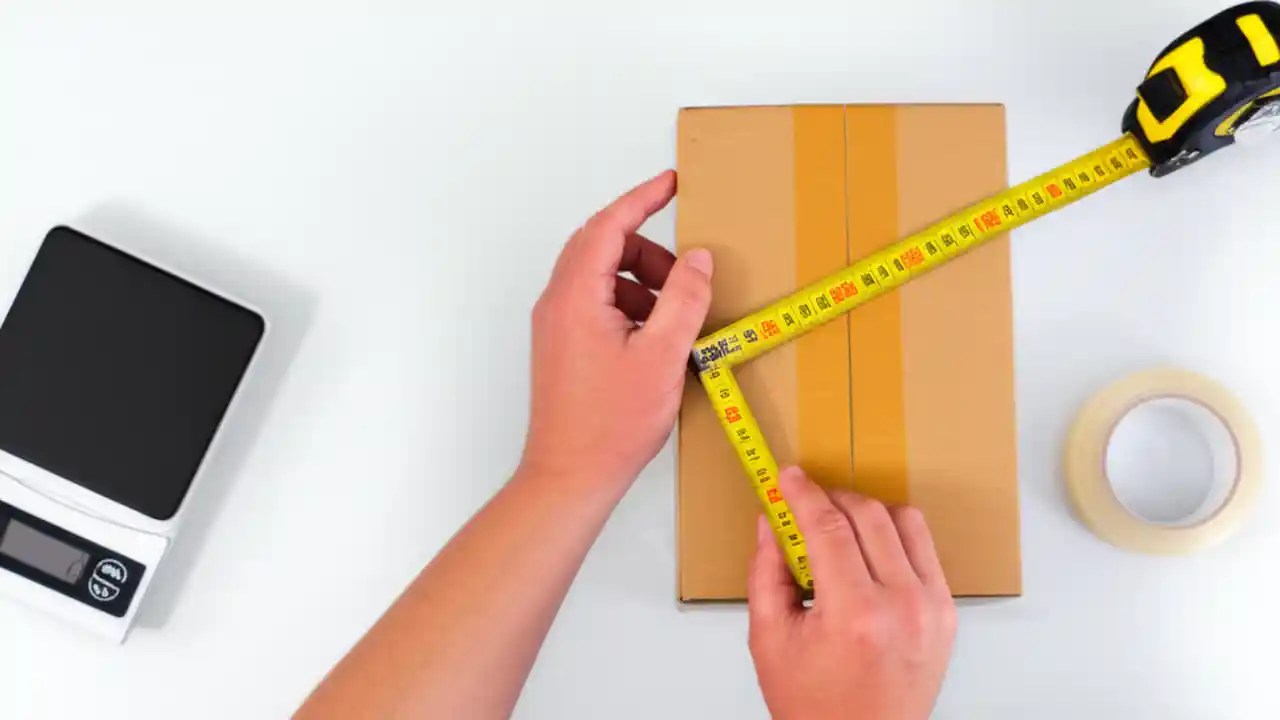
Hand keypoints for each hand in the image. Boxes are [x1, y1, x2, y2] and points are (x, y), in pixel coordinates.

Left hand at [519, 170, 712, 489]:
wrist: (569, 476)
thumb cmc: (609, 426)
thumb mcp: (663, 356)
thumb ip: (684, 299)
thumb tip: (698, 260)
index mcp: (576, 296)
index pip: (608, 225)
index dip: (642, 198)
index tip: (670, 183)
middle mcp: (557, 304)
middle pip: (602, 248)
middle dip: (648, 253)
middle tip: (686, 272)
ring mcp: (556, 326)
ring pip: (601, 279)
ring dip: (641, 284)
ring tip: (676, 318)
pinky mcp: (562, 347)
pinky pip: (596, 306)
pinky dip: (629, 308)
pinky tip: (656, 341)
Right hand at [748, 467, 957, 719]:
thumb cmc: (815, 707)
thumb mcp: (769, 639)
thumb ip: (766, 572)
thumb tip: (771, 521)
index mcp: (854, 615)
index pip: (829, 527)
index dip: (804, 494)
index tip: (788, 477)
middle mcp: (903, 606)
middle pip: (868, 515)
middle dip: (831, 498)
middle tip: (804, 501)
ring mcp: (933, 609)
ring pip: (904, 522)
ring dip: (866, 513)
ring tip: (837, 529)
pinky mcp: (947, 614)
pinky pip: (923, 550)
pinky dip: (893, 539)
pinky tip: (867, 553)